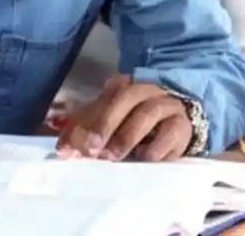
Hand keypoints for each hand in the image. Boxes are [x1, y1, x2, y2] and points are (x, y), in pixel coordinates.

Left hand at [55, 75, 191, 161]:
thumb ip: (84, 132)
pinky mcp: (181, 125)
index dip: (83, 123)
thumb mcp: (107, 124)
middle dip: (105, 124)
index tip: (68, 148)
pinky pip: (170, 133)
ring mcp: (166, 105)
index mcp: (123, 86)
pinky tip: (143, 158)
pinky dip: (155, 147)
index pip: (100, 100)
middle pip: (124, 98)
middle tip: (92, 149)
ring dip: (127, 136)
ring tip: (113, 156)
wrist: (176, 126)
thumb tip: (63, 149)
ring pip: (148, 113)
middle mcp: (145, 90)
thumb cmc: (135, 124)